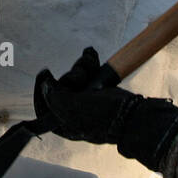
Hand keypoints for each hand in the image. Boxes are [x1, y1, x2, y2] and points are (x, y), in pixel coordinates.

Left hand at [33, 48, 177, 170]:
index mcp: (62, 122)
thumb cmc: (103, 116)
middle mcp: (73, 111)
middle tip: (83, 78)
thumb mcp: (72, 109)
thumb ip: (54, 97)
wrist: (133, 114)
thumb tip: (45, 84)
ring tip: (91, 62)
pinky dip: (90, 63)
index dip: (44, 86)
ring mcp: (88, 99)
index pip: (45, 102)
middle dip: (73, 75)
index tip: (46, 72)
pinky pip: (90, 73)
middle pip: (62, 85)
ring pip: (77, 76)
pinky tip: (92, 55)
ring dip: (83, 67)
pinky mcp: (100, 89)